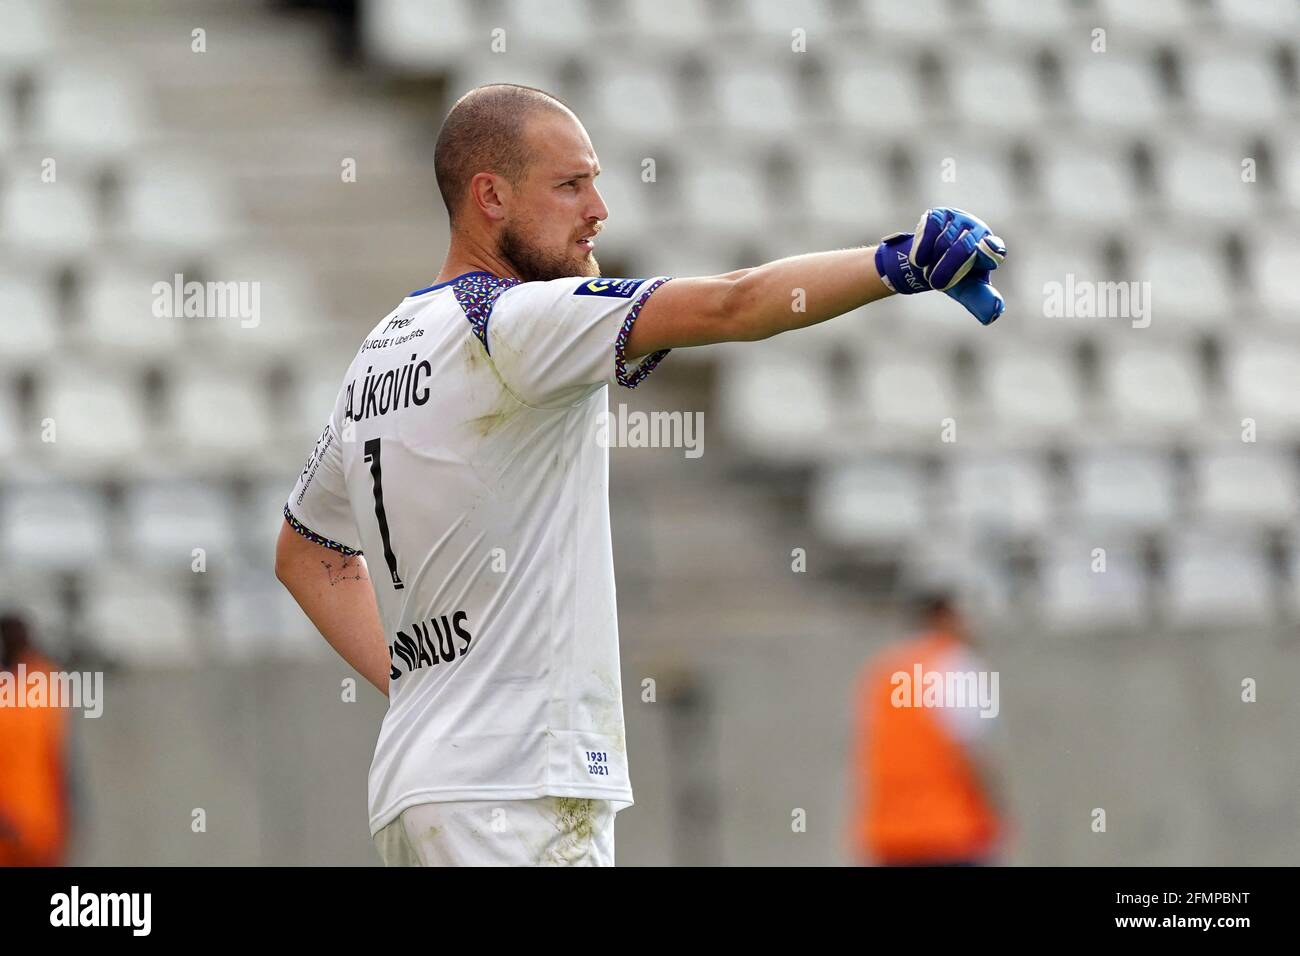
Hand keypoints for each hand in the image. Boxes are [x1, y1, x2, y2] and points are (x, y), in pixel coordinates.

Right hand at [874, 207, 1007, 324]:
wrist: (928, 262)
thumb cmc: (954, 277)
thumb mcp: (966, 291)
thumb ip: (980, 301)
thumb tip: (994, 313)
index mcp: (990, 249)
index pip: (995, 248)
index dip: (991, 249)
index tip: (988, 249)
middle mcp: (978, 229)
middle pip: (963, 249)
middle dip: (947, 270)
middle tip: (937, 283)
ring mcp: (959, 219)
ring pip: (944, 242)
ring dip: (932, 263)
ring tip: (931, 267)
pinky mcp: (939, 214)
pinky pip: (929, 231)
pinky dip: (922, 249)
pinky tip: (921, 258)